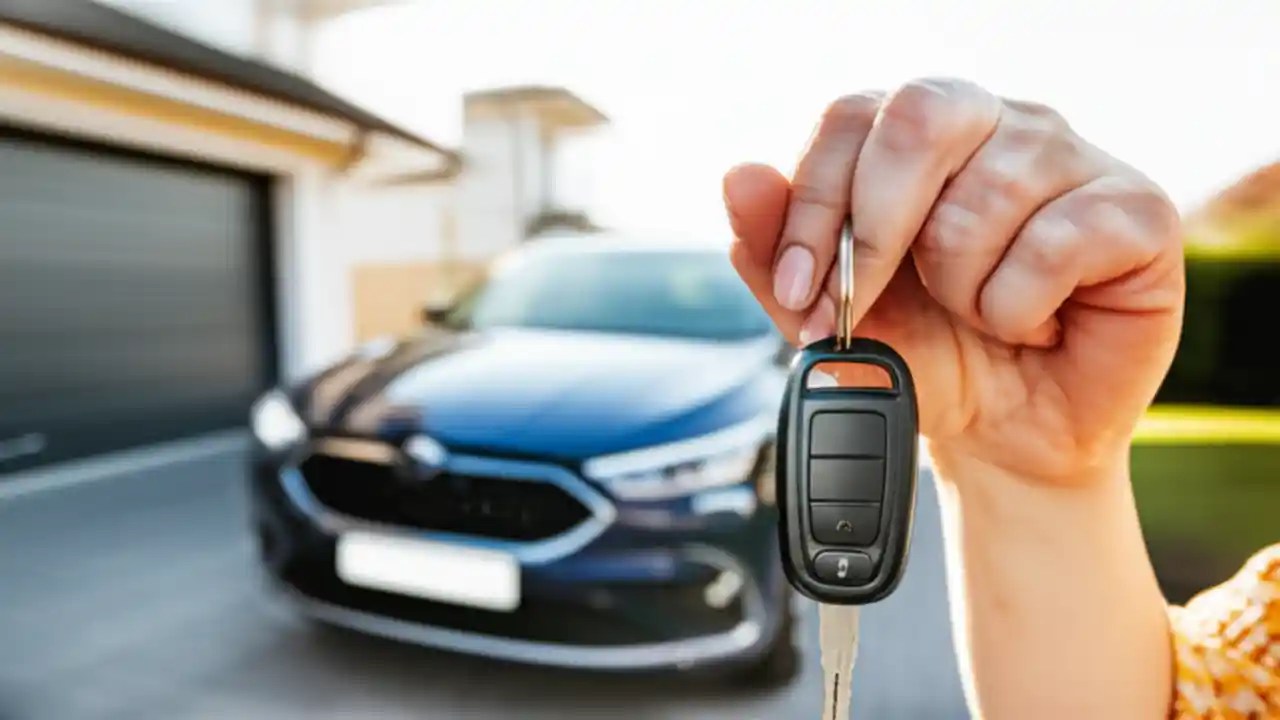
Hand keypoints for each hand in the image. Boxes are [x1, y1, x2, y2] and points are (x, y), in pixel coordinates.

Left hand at [724, 78, 1184, 485]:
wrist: (1004, 435)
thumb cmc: (927, 356)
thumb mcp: (833, 316)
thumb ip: (779, 252)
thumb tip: (737, 177)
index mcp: (917, 134)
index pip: (851, 117)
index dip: (815, 204)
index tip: (803, 294)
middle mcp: (995, 123)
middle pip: (921, 117)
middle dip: (876, 232)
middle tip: (870, 309)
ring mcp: (1072, 156)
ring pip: (982, 198)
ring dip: (960, 289)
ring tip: (981, 313)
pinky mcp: (1136, 209)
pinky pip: (1057, 243)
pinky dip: (1023, 309)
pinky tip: (1039, 321)